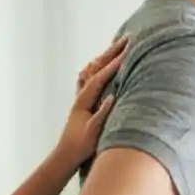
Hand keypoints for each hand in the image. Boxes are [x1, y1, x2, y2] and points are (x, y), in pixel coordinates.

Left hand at [54, 37, 128, 168]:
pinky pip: (90, 79)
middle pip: (96, 68)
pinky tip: (101, 66)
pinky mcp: (83, 102)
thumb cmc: (81, 146)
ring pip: (92, 70)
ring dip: (105, 57)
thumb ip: (102, 114)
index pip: (101, 77)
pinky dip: (97, 68)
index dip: (114, 64)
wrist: (66, 155)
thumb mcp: (94, 131)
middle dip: (112, 53)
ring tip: (117, 47)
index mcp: (84, 100)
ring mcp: (81, 97)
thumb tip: (112, 97)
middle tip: (127, 39)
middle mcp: (81, 95)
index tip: (127, 52)